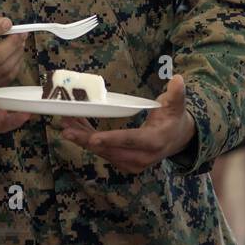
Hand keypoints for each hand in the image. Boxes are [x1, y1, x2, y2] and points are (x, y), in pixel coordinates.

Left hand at [61, 76, 195, 173]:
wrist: (177, 139)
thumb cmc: (173, 118)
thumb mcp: (176, 104)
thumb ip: (176, 93)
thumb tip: (178, 79)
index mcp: (154, 141)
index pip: (131, 141)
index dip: (112, 139)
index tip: (93, 139)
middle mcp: (142, 157)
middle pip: (111, 150)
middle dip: (87, 139)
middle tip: (66, 128)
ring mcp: (133, 164)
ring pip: (103, 152)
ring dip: (83, 139)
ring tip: (66, 124)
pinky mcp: (125, 164)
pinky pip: (104, 152)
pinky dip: (89, 141)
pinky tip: (76, 128)